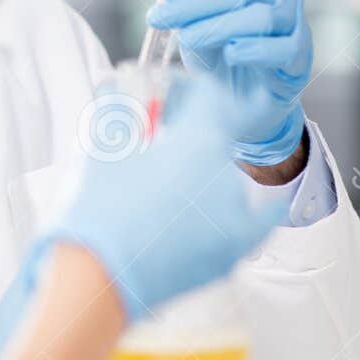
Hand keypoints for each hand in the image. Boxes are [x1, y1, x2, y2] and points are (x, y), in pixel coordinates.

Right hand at [43, 74, 289, 321]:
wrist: (101, 274)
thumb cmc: (100, 210)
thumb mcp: (103, 148)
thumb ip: (115, 109)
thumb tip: (115, 85)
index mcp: (199, 141)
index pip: (209, 96)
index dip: (189, 88)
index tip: (174, 90)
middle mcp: (227, 174)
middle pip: (215, 138)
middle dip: (188, 134)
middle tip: (156, 141)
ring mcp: (234, 215)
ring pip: (225, 178)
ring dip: (202, 174)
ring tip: (164, 187)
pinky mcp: (233, 249)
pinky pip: (259, 220)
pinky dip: (256, 208)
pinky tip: (257, 202)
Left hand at [147, 0, 311, 165]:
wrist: (237, 96)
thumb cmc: (215, 46)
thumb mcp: (190, 14)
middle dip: (191, 4)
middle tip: (157, 17)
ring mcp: (294, 22)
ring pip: (259, 17)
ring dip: (216, 28)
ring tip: (185, 39)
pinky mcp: (300, 57)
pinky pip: (283, 49)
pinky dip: (254, 50)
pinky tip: (230, 54)